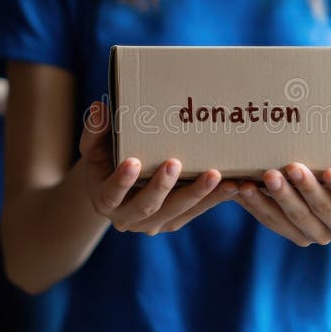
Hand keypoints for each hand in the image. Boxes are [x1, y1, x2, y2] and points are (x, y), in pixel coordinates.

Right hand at [79, 102, 237, 234]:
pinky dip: (215, 198)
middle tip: (175, 163)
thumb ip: (95, 131)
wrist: (117, 190)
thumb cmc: (107, 161)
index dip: (122, 180)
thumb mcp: (96, 148)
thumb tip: (99, 107)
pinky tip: (235, 185)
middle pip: (147, 205)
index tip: (133, 162)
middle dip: (162, 185)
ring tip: (218, 176)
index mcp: (104, 200)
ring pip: (177, 211)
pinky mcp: (173, 222)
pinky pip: (196, 211)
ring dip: (199, 193)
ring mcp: (152, 224)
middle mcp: (127, 218)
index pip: (112, 192)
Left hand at [235, 120, 330, 246]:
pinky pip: (273, 222)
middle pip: (321, 211)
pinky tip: (241, 189)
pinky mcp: (295, 233)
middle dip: (304, 190)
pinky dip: (256, 206)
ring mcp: (317, 234)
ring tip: (257, 180)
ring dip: (274, 200)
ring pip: (294, 220)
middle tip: (290, 167)